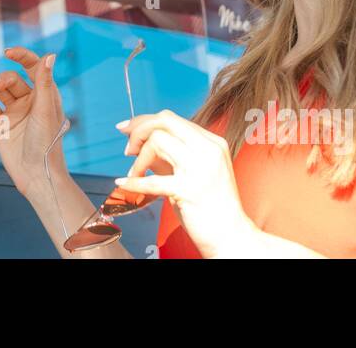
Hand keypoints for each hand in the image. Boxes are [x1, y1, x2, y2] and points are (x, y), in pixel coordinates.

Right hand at [0, 46, 67, 198]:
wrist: (35, 173)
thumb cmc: (47, 142)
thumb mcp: (46, 109)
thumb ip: (44, 82)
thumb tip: (50, 55)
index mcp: (44, 94)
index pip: (32, 67)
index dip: (22, 56)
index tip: (8, 52)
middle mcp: (29, 101)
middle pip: (11, 78)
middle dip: (2, 78)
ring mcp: (14, 112)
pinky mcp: (1, 124)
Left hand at [115, 109, 257, 258]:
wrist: (232, 236)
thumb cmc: (210, 206)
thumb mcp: (191, 171)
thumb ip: (168, 155)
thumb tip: (138, 141)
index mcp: (212, 142)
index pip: (171, 119)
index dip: (144, 121)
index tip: (126, 129)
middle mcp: (209, 150)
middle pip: (164, 121)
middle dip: (138, 130)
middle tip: (128, 150)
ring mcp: (200, 169)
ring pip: (157, 141)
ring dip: (139, 159)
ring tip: (134, 174)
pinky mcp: (189, 190)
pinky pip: (152, 179)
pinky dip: (133, 181)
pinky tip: (123, 183)